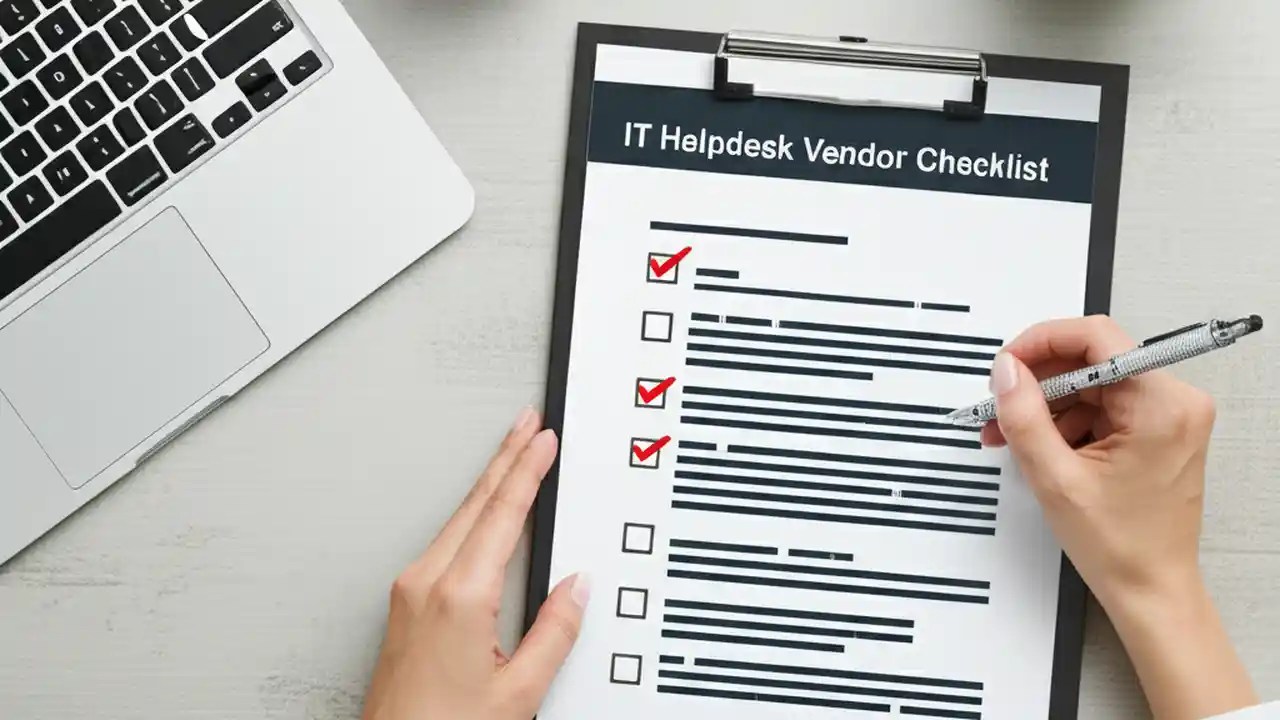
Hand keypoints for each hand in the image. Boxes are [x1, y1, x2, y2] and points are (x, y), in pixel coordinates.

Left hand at [362, 408, 589, 719]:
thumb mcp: (519, 693)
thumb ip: (554, 633)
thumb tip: (576, 588)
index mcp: (460, 597)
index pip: (503, 514)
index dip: (527, 470)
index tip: (543, 439)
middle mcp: (426, 584)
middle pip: (475, 503)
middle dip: (505, 457)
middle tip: (527, 423)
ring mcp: (409, 592)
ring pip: (458, 519)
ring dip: (488, 482)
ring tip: (512, 454)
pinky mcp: (405, 605)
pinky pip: (445, 542)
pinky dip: (472, 514)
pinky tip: (484, 511)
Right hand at [984, 316, 1255, 718]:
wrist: (1150, 589)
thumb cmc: (1122, 546)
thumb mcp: (1055, 477)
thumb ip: (1024, 416)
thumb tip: (1007, 371)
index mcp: (1162, 406)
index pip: (1096, 338)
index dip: (1042, 343)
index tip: (1008, 364)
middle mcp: (1176, 402)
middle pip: (1092, 360)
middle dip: (1038, 382)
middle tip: (1000, 403)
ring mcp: (1169, 415)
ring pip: (1092, 384)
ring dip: (1047, 405)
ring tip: (1012, 436)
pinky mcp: (1157, 429)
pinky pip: (1102, 406)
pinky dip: (1066, 421)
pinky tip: (1040, 446)